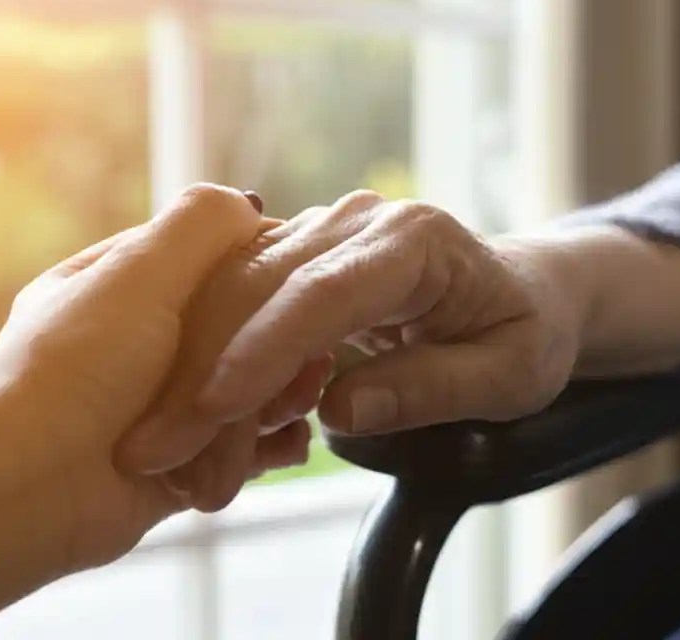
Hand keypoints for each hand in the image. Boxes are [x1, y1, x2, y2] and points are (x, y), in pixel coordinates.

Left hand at [0, 184, 312, 569]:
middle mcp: (134, 343)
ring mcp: (152, 409)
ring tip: (289, 410)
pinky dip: (260, 451)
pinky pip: (233, 453)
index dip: (261, 268)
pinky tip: (282, 448)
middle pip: (234, 329)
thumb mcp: (140, 271)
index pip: (208, 258)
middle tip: (306, 364)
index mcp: (117, 284)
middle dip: (272, 347)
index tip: (298, 285)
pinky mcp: (170, 469)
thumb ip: (199, 225)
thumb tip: (247, 205)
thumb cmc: (77, 369)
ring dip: (270, 401)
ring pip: (240, 392)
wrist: (29, 487)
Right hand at [118, 190, 591, 507]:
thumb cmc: (522, 333)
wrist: (522, 295)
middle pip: (256, 291)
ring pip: (228, 297)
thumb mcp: (509, 376)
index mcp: (414, 240)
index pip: (322, 293)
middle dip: (202, 374)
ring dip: (189, 375)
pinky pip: (234, 305)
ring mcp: (318, 234)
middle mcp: (355, 223)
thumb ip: (432, 386)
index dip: (261, 351)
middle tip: (157, 454)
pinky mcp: (293, 260)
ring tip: (164, 456)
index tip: (210, 407)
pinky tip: (189, 424)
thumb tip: (341, 408)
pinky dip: (204, 364)